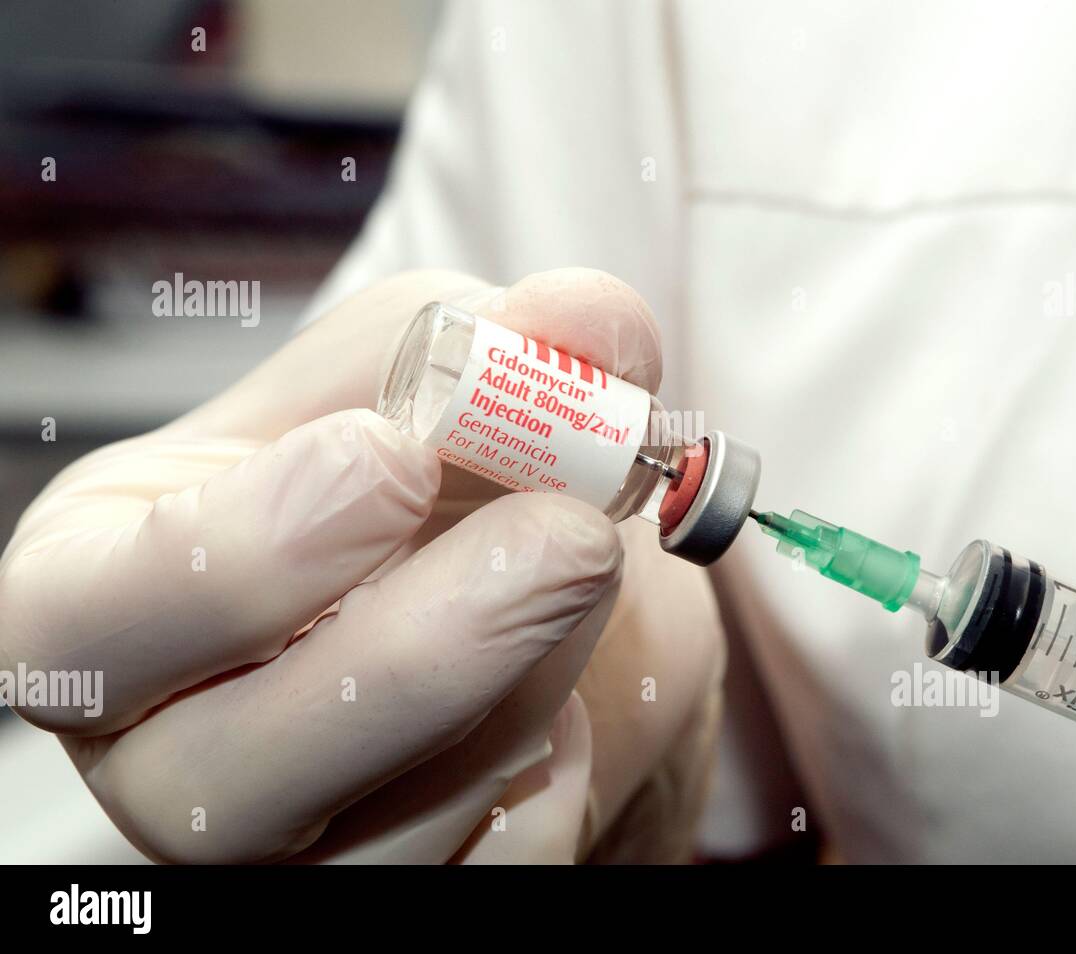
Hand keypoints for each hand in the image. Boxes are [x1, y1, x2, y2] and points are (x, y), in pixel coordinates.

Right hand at [0, 268, 722, 862]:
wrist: (495, 591)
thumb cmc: (410, 480)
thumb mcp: (425, 372)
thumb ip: (497, 337)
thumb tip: (587, 322)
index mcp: (113, 601)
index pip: (92, 624)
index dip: (245, 555)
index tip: (393, 457)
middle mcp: (173, 754)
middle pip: (224, 786)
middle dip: (422, 655)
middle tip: (570, 535)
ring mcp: (290, 853)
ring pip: (384, 848)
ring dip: (527, 693)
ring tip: (585, 572)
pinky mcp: (400, 893)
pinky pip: (494, 880)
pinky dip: (558, 786)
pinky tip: (577, 698)